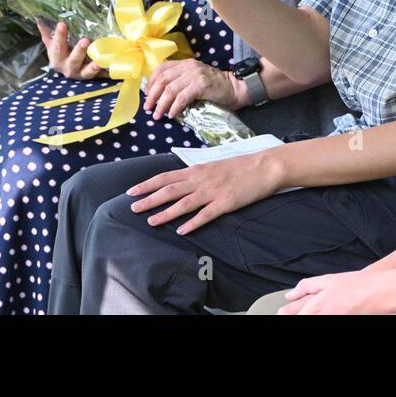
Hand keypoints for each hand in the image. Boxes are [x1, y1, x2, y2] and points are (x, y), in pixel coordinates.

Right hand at [37, 19, 103, 78]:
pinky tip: (112, 71)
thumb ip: (47, 33)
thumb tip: (39, 20)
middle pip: (73, 60)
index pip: (57, 47)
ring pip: (86, 72)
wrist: (65, 76)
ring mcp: (81, 74)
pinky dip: (106, 74)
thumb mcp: (52, 46)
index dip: (60, 36)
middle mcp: (68, 68)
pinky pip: (100, 77)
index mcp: (57, 58)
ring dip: (93, 67)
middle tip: (85, 40)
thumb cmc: (61, 56)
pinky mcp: (93, 77)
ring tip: (99, 62)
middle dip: (79, 51)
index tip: (62, 24)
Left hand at [126, 152, 279, 234]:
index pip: (165, 177)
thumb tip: (179, 182)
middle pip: (169, 190)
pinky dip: (192, 223)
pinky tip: (182, 230)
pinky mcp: (226, 203)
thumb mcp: (213, 166)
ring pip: (184, 203)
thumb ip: (196, 174)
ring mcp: (213, 191)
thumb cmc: (239, 166)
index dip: (147, 185)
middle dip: (149, 199)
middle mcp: (201, 179)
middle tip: (132, 208)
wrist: (264, 166)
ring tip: (151, 221)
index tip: (131, 191)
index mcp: (196, 170)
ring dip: (166, 213)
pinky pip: (206, 215)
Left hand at [145, 58, 242, 119]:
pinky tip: (172, 114)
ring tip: (157, 115)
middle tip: (148, 108)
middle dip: (152, 95)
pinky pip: (182, 97)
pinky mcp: (201, 85)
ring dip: (161, 104)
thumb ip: (181, 82)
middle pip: (163, 79)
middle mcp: (189, 66)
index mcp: (185, 64)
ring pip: (170, 89)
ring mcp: (195, 75)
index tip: (147, 95)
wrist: (235, 89)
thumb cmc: (215, 88)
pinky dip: (174, 107)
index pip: (161, 68)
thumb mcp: (195, 80)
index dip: (151, 82)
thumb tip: (161, 96)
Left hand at [278, 270, 395, 315]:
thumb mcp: (328, 279)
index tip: (280, 314)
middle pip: (304, 318)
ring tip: (308, 313)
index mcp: (316, 304)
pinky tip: (323, 314)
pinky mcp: (344, 321)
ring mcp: (334, 319)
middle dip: (295, 315)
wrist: (379, 292)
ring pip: (314, 321)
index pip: (296, 314)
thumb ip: (306, 287)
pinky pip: (327, 322)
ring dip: (307, 317)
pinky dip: (321, 318)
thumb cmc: (356, 284)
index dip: (286, 314)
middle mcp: (323, 314)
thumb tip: (290, 294)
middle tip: (284, 315)